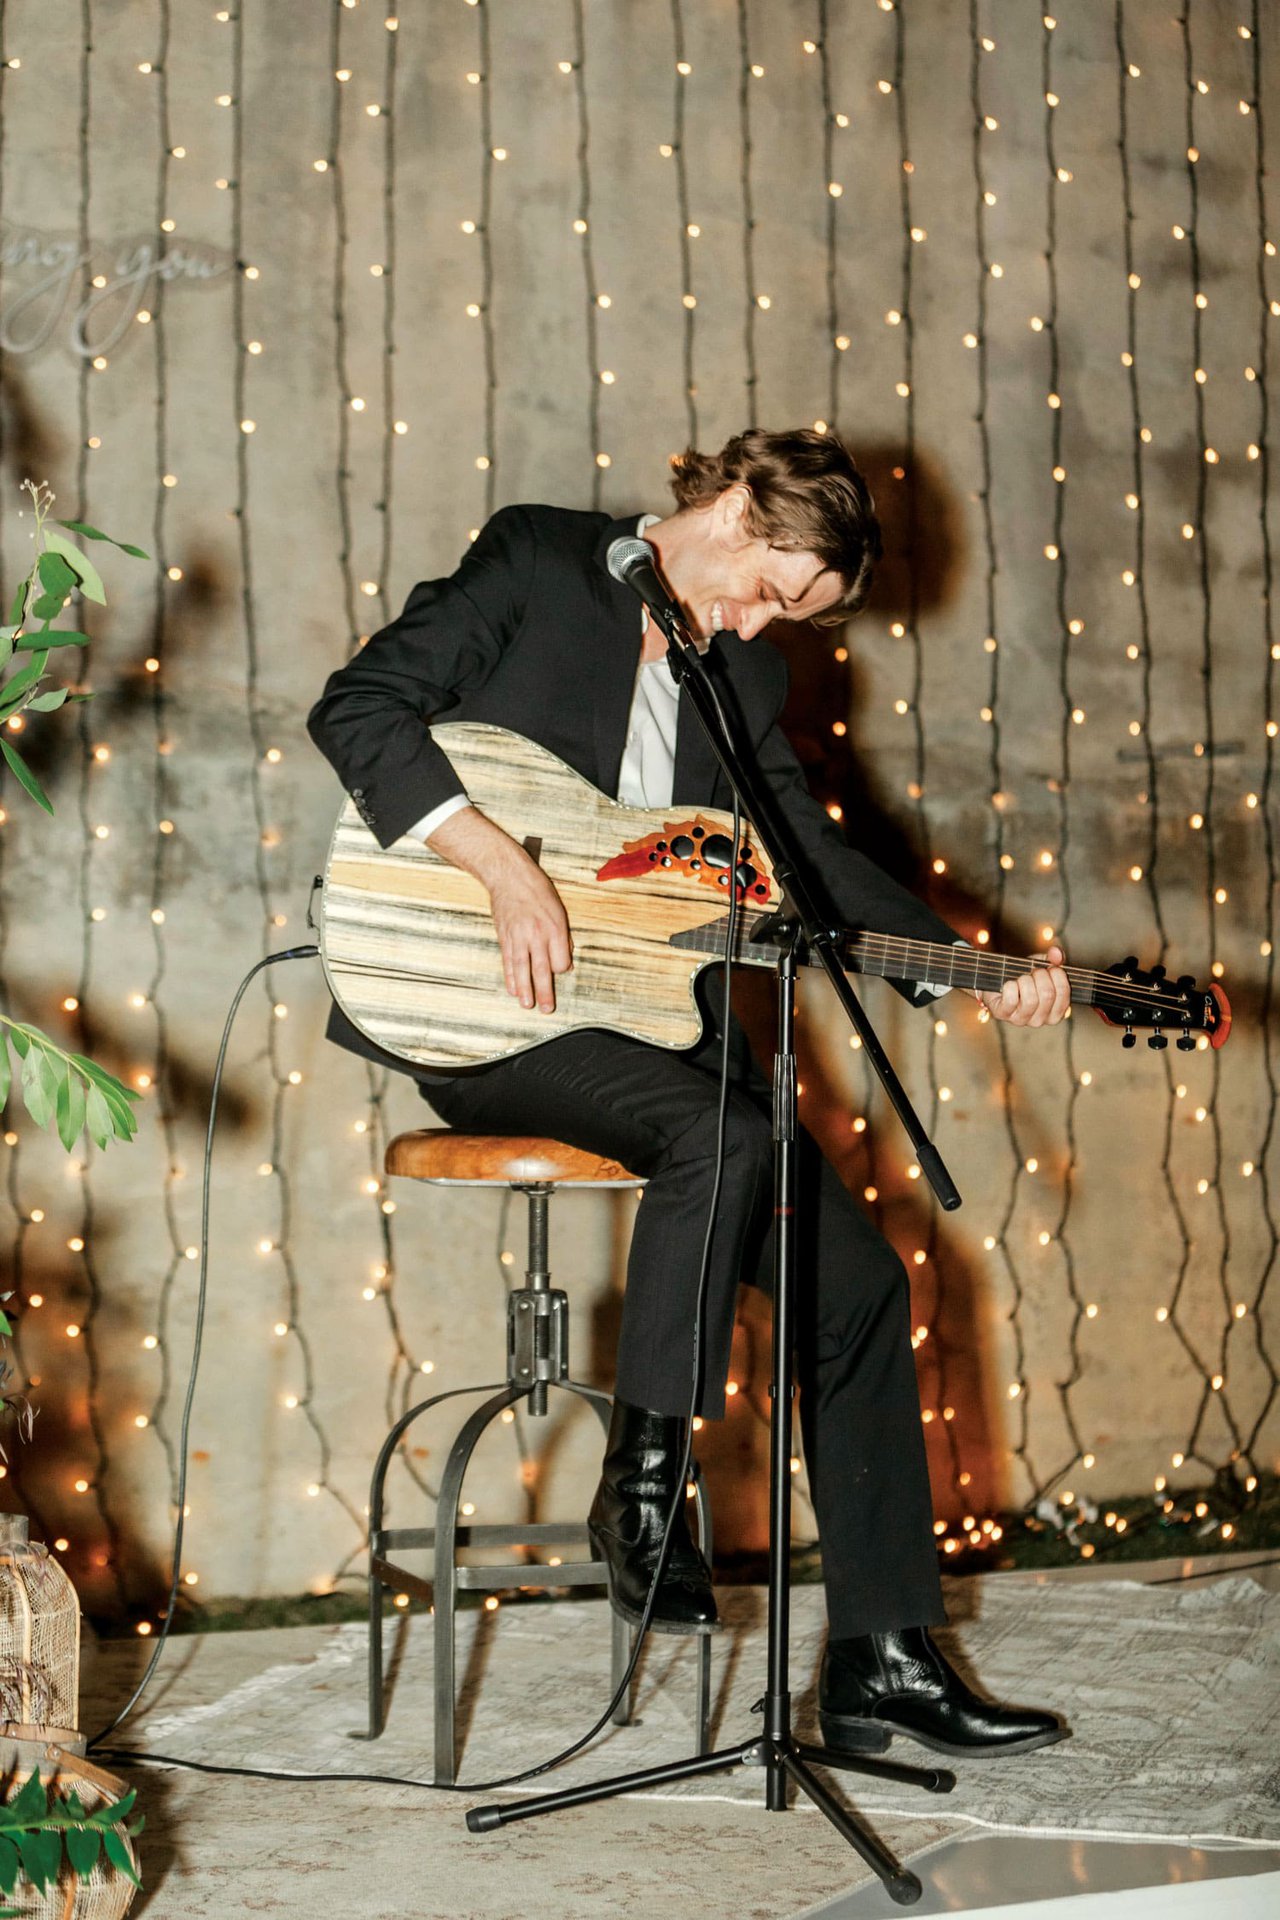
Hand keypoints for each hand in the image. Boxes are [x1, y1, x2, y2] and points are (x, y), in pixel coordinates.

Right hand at [488, 857, 573, 1012]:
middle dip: (545, 991)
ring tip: (527, 1005)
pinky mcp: (505, 937)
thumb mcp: (559, 909)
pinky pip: (508, 961)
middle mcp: (537, 935)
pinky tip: (513, 990)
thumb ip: (562, 936)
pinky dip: (510, 977)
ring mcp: (519, 937)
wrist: (509, 876)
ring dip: (526, 989)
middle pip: (542, 969)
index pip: (561, 961)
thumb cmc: (537, 890)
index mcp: (555, 928)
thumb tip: (564, 959)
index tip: (559, 970)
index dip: (561, 969)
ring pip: (522, 969)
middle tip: (546, 1009)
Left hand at [972, 944, 1069, 1026]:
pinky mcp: (1003, 1014)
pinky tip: (1010, 983)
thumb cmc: (1025, 977)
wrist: (998, 980)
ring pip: (1031, 999)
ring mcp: (1021, 1020)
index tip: (1050, 968)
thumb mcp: (1043, 966)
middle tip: (1034, 971)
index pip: (1064, 993)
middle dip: (1040, 975)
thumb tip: (1057, 953)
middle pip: (1048, 994)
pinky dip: (1010, 986)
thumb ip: (1055, 959)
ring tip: (1022, 977)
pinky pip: (1011, 1000)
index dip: (1058, 974)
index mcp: (1055, 1012)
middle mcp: (1040, 1020)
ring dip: (1025, 981)